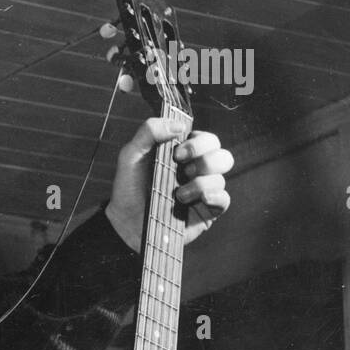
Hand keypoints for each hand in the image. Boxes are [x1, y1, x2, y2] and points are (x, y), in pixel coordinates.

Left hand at [105, 118, 232, 250]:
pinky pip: (224, 200)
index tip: (177, 153)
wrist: (125, 223)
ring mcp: (202, 192)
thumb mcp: (131, 154)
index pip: (208, 140)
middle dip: (205, 159)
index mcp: (185, 155)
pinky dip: (216, 196)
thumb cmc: (129, 188)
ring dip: (201, 182)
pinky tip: (202, 198)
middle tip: (183, 169)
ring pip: (221, 177)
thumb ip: (150, 131)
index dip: (198, 143)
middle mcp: (197, 171)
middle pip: (221, 155)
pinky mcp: (205, 212)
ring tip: (179, 194)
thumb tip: (179, 126)